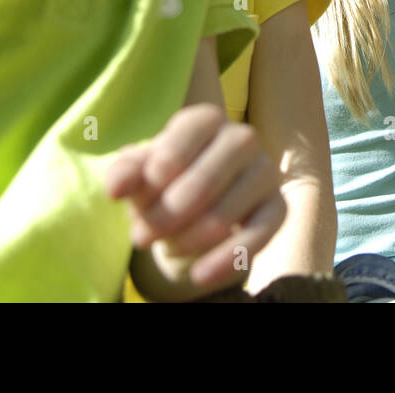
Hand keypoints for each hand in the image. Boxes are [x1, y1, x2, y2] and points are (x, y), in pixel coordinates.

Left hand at [105, 103, 285, 286]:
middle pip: (206, 179)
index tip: (134, 195)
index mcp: (207, 119)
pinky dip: (227, 259)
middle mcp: (242, 138)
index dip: (158, 170)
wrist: (193, 205)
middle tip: (140, 236)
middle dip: (167, 214)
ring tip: (164, 248)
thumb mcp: (139, 172)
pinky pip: (259, 236)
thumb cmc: (163, 179)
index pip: (184, 140)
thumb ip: (125, 173)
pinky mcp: (278, 207)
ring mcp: (264, 171)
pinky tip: (200, 276)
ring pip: (227, 212)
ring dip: (187, 238)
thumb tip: (116, 188)